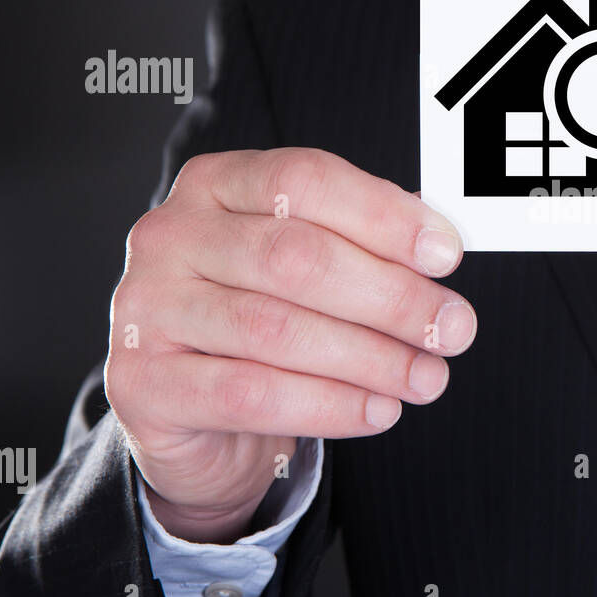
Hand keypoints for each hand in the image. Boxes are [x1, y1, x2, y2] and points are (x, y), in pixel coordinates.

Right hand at [104, 148, 475, 541]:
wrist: (192, 416)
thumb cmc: (265, 324)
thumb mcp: (309, 270)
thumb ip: (362, 246)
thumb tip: (440, 246)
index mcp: (215, 184)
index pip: (305, 180)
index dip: (383, 216)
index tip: (447, 256)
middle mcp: (169, 235)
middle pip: (295, 256)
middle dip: (391, 297)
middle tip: (454, 329)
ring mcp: (145, 307)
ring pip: (276, 329)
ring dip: (370, 358)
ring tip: (427, 377)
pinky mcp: (141, 383)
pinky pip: (250, 394)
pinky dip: (328, 405)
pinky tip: (378, 411)